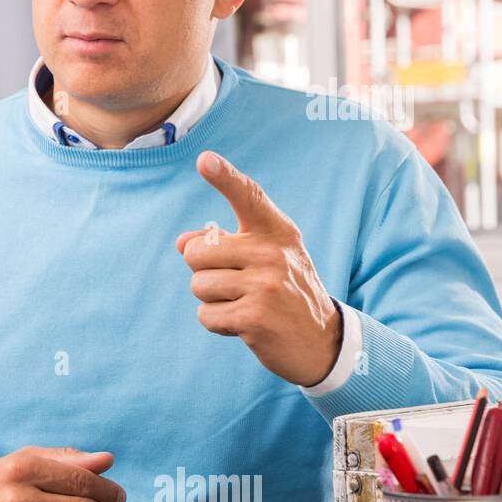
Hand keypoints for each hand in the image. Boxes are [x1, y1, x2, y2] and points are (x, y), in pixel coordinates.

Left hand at [176, 151, 341, 386]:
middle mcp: (272, 253)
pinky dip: (218, 324)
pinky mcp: (255, 317)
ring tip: (244, 304)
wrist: (320, 342)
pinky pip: (206, 315)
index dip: (224, 177)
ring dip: (212, 301)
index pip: (248, 197)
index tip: (204, 159)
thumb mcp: (263, 259)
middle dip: (204, 272)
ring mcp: (266, 285)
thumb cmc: (282, 292)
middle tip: (237, 284)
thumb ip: (222, 244)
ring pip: (198, 285)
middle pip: (195, 252)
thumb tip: (181, 242)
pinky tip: (244, 324)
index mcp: (276, 232)